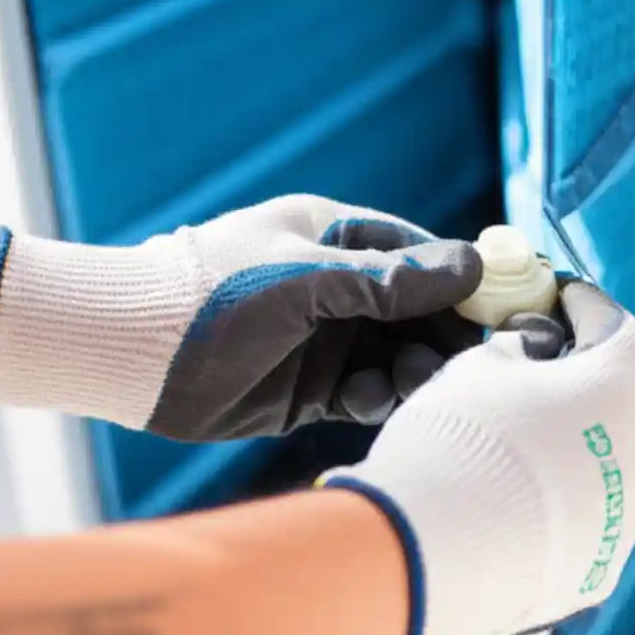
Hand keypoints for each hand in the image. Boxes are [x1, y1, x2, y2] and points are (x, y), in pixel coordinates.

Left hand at [0, 195, 482, 439]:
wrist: (133, 352)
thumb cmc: (217, 292)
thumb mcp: (310, 276)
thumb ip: (392, 278)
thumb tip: (472, 267)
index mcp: (335, 236)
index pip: (419, 253)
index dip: (462, 279)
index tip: (501, 305)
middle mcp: (337, 286)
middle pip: (418, 309)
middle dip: (447, 333)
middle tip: (477, 358)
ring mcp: (325, 338)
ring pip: (399, 353)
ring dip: (419, 368)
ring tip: (423, 380)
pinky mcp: (312, 389)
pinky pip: (369, 392)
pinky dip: (384, 396)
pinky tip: (380, 398)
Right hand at [320, 280, 634, 634]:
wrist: (435, 554)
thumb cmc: (459, 439)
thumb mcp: (479, 365)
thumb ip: (517, 347)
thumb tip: (532, 351)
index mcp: (618, 385)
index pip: (618, 328)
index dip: (588, 309)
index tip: (563, 299)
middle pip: (618, 401)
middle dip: (581, 385)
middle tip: (533, 378)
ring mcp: (628, 514)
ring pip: (607, 465)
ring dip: (572, 450)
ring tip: (517, 454)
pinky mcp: (605, 567)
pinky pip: (588, 521)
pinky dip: (561, 508)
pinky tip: (515, 509)